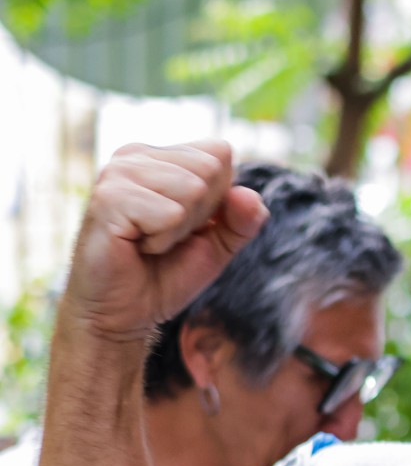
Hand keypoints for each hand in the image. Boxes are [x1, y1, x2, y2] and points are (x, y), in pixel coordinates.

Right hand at [64, 141, 267, 344]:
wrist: (125, 312)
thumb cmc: (167, 272)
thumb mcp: (221, 244)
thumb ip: (244, 218)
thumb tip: (248, 194)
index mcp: (161, 156)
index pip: (220, 153)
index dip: (218, 199)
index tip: (186, 223)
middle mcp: (135, 155)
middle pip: (210, 170)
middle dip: (200, 214)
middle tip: (165, 235)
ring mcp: (117, 173)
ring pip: (192, 189)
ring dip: (179, 229)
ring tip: (149, 241)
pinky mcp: (107, 198)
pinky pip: (169, 213)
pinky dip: (161, 240)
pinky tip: (135, 246)